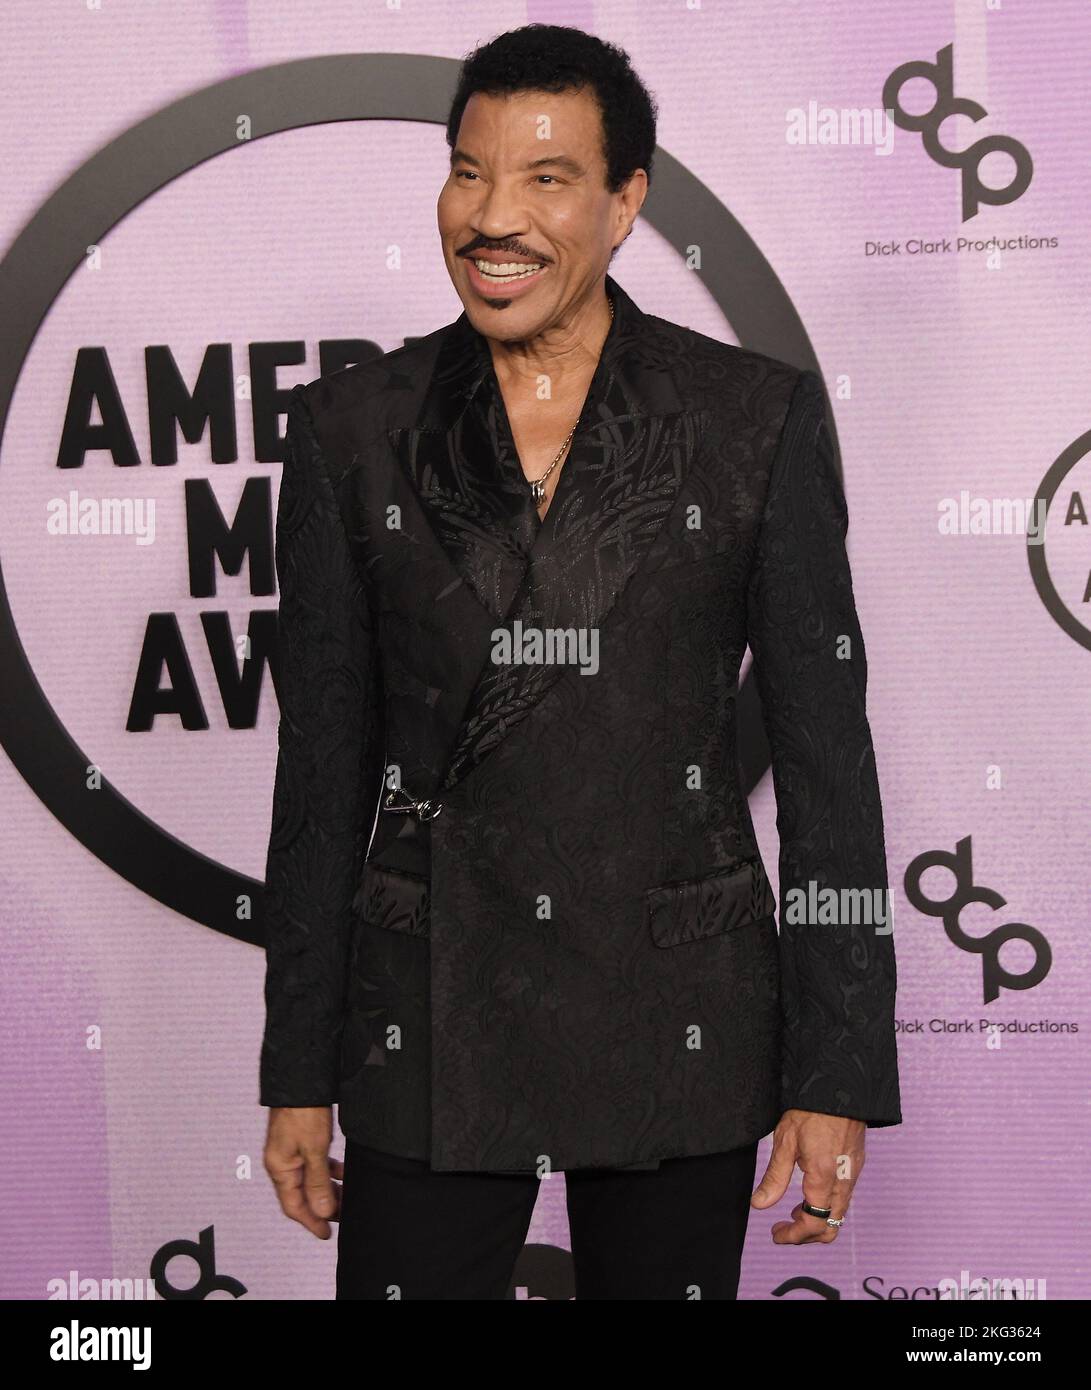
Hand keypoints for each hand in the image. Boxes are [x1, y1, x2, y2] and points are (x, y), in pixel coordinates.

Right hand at [263, 1106, 342, 1239]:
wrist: (301, 1080)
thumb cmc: (302, 1111)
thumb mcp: (314, 1150)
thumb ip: (318, 1182)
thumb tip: (322, 1211)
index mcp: (280, 1168)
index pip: (293, 1206)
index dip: (310, 1222)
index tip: (326, 1233)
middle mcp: (283, 1163)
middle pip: (302, 1195)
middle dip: (322, 1206)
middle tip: (342, 1214)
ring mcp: (291, 1152)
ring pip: (310, 1180)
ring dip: (328, 1189)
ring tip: (347, 1195)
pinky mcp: (301, 1141)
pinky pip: (315, 1164)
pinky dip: (329, 1170)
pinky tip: (344, 1171)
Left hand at [750, 1108, 865, 1243]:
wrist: (839, 1085)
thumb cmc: (810, 1110)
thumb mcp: (785, 1142)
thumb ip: (774, 1177)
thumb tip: (759, 1204)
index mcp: (824, 1179)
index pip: (813, 1225)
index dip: (793, 1236)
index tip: (776, 1234)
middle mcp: (843, 1181)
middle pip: (830, 1227)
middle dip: (806, 1235)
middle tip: (783, 1227)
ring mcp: (853, 1173)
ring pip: (839, 1214)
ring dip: (816, 1220)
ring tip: (793, 1211)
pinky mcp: (855, 1164)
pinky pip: (844, 1197)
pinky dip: (826, 1206)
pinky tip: (809, 1193)